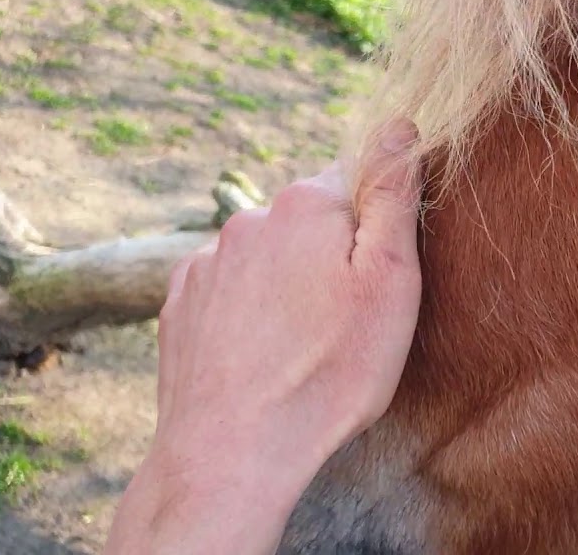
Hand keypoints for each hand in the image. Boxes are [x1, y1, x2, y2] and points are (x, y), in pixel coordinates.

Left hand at [104, 118, 423, 554]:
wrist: (231, 453)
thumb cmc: (328, 375)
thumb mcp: (389, 284)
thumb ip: (392, 197)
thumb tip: (399, 125)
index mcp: (304, 205)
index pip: (357, 178)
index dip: (378, 223)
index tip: (383, 273)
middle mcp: (248, 219)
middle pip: (309, 219)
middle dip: (331, 254)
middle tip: (348, 321)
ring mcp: (205, 262)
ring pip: (266, 255)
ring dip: (288, 283)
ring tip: (303, 347)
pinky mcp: (178, 304)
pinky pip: (227, 289)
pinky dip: (247, 311)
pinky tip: (263, 355)